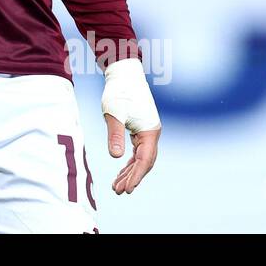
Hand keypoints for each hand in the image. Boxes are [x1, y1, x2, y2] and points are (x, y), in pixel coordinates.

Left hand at [101, 58, 161, 194]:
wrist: (123, 74)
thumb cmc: (119, 91)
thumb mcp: (113, 114)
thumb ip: (115, 135)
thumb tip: (116, 157)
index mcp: (150, 131)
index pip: (144, 160)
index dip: (135, 176)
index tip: (126, 189)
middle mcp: (152, 133)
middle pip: (144, 162)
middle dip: (133, 177)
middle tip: (119, 191)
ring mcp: (147, 131)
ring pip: (141, 158)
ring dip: (130, 172)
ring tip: (117, 186)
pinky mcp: (140, 129)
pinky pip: (137, 151)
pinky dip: (129, 162)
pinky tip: (122, 171)